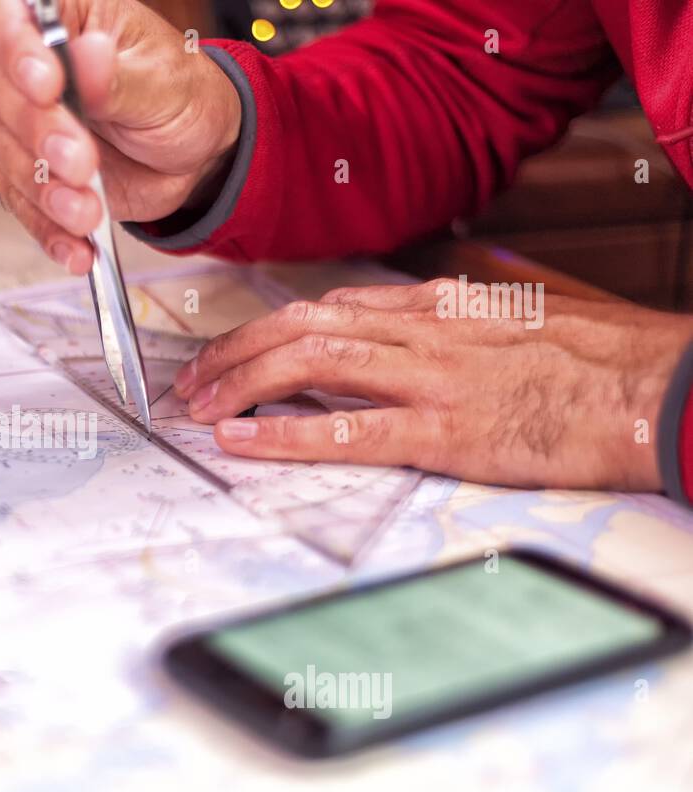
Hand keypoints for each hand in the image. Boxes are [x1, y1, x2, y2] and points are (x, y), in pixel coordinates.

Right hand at [0, 0, 240, 273]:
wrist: (194, 155)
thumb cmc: (180, 97)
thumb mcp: (164, 81)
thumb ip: (119, 78)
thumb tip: (88, 59)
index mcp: (62, 21)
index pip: (7, 15)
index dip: (15, 46)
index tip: (47, 83)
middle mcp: (28, 69)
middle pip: (2, 94)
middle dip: (41, 135)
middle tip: (82, 161)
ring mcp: (23, 125)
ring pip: (7, 157)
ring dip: (46, 192)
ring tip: (88, 210)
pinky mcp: (30, 176)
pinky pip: (25, 208)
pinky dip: (50, 232)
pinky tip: (75, 248)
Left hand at [172, 280, 692, 490]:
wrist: (662, 386)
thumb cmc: (602, 359)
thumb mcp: (524, 315)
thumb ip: (464, 315)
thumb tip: (423, 315)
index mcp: (441, 305)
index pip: (330, 309)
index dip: (268, 330)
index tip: (234, 352)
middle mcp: (425, 329)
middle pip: (302, 328)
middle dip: (235, 353)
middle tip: (193, 382)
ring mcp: (432, 378)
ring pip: (311, 366)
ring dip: (243, 384)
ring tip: (198, 406)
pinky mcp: (447, 431)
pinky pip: (348, 430)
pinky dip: (285, 433)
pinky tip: (242, 439)